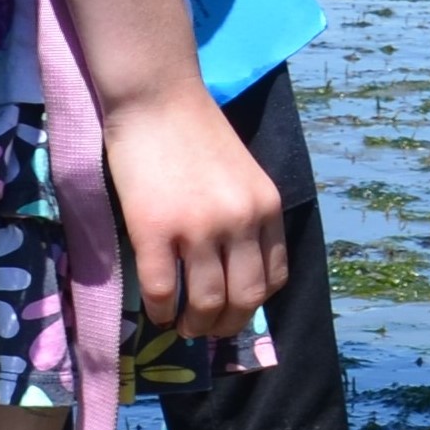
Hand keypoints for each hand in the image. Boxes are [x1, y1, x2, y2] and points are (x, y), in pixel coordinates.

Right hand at [101, 88, 285, 338]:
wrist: (156, 98)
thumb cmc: (196, 132)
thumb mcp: (242, 176)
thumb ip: (246, 216)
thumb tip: (237, 268)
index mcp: (267, 208)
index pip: (274, 276)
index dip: (254, 304)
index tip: (235, 312)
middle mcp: (241, 222)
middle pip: (244, 298)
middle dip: (226, 324)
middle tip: (208, 331)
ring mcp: (199, 227)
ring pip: (205, 302)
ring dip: (194, 325)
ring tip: (181, 326)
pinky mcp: (155, 229)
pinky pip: (162, 290)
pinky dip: (160, 310)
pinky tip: (155, 311)